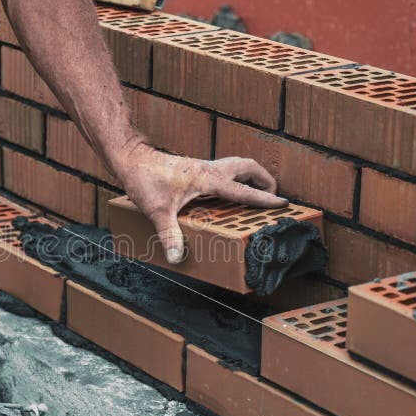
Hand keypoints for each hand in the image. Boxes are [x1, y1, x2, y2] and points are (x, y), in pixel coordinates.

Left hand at [113, 143, 287, 263]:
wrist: (132, 159)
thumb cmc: (145, 180)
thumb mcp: (157, 211)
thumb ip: (168, 234)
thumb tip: (177, 256)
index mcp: (208, 179)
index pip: (244, 190)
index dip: (265, 199)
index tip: (284, 204)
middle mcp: (210, 169)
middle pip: (248, 167)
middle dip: (265, 180)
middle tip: (273, 196)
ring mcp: (203, 167)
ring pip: (237, 164)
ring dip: (251, 176)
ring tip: (256, 192)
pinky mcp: (195, 169)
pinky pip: (224, 170)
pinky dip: (234, 178)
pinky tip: (225, 194)